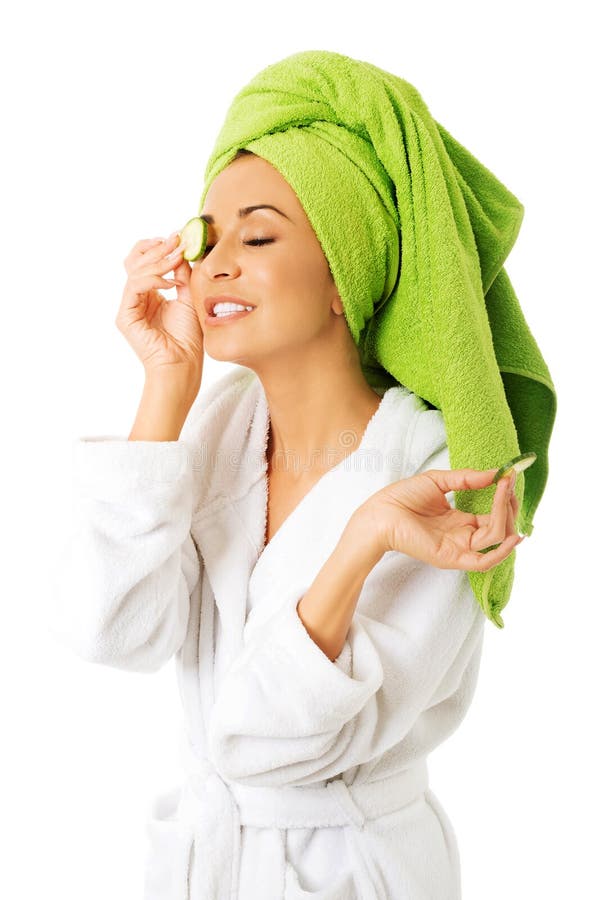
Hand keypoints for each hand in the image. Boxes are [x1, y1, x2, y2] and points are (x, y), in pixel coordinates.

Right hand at [115, 232, 203, 376]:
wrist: (183, 365)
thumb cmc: (188, 338)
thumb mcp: (189, 297)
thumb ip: (183, 274)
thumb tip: (181, 249)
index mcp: (150, 293)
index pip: (145, 260)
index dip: (158, 246)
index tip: (178, 237)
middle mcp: (136, 297)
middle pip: (135, 260)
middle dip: (157, 247)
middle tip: (176, 239)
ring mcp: (129, 306)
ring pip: (134, 270)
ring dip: (158, 260)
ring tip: (178, 258)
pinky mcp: (125, 316)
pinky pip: (134, 286)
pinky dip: (153, 279)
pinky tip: (171, 283)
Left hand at [357, 468, 522, 571]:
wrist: (381, 511)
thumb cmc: (403, 497)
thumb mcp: (439, 480)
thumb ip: (468, 478)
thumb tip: (496, 473)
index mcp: (461, 521)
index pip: (494, 515)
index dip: (504, 498)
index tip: (510, 477)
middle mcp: (463, 536)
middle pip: (500, 527)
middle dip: (508, 506)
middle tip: (508, 484)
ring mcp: (459, 548)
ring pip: (496, 540)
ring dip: (506, 517)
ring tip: (504, 494)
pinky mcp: (451, 557)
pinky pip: (484, 561)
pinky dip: (501, 552)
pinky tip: (511, 534)